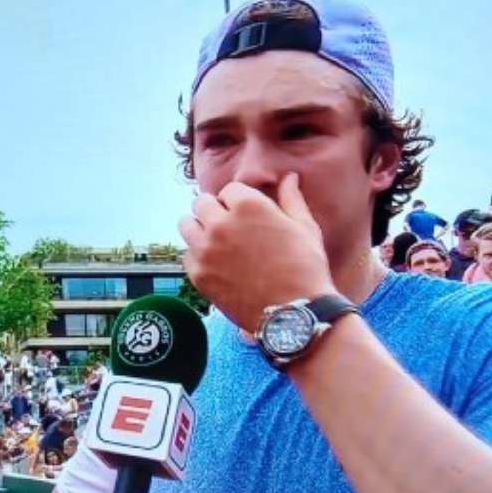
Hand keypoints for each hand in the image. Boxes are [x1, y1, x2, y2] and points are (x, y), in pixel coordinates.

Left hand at [178, 173, 336, 331]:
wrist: (293, 315)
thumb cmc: (305, 269)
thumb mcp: (304, 228)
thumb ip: (292, 198)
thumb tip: (290, 177)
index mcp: (248, 205)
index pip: (229, 190)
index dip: (239, 202)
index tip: (248, 217)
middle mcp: (220, 223)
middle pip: (201, 203)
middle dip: (214, 211)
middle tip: (229, 228)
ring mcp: (206, 250)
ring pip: (186, 225)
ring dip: (199, 230)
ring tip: (217, 243)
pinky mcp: (198, 274)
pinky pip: (187, 255)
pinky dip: (198, 257)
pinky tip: (217, 266)